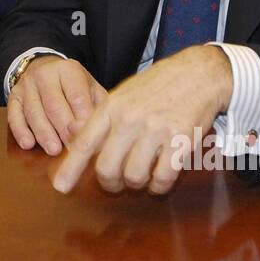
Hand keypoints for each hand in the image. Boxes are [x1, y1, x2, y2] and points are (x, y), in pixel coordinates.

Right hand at [7, 56, 108, 155]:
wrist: (43, 68)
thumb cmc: (73, 85)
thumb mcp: (90, 87)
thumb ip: (98, 106)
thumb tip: (103, 133)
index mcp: (68, 69)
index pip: (76, 96)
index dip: (82, 119)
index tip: (88, 138)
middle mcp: (45, 74)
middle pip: (54, 105)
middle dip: (64, 130)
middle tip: (73, 150)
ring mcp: (26, 85)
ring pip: (34, 112)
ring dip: (44, 134)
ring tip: (54, 150)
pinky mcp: (13, 97)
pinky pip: (14, 115)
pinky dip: (20, 131)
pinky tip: (28, 144)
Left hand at [52, 45, 231, 194]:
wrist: (199, 73)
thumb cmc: (158, 86)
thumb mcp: (124, 95)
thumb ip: (102, 119)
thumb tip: (76, 141)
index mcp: (112, 107)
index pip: (85, 143)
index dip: (70, 169)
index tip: (60, 187)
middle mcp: (130, 119)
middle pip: (107, 168)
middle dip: (110, 184)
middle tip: (117, 184)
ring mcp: (156, 130)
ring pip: (134, 177)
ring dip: (137, 185)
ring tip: (142, 176)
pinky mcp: (181, 141)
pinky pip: (163, 178)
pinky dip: (159, 187)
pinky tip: (159, 181)